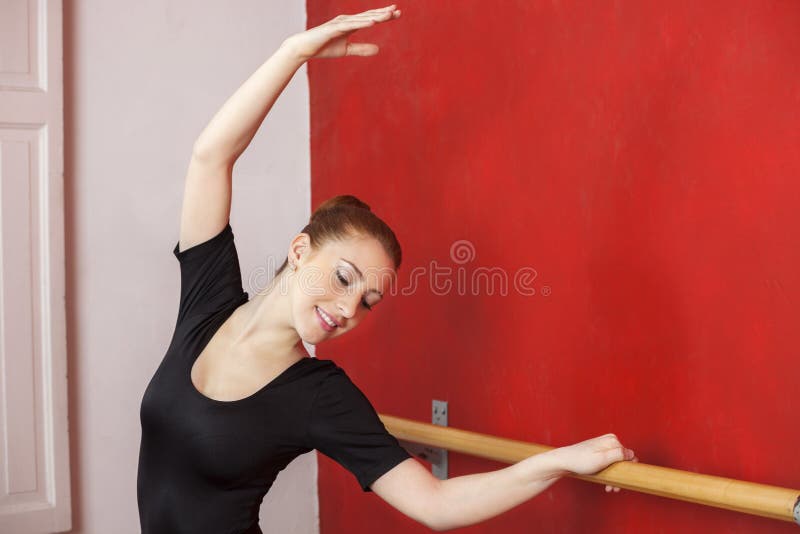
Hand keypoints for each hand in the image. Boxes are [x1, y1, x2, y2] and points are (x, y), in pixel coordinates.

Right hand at [280, 5, 400, 61]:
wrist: (304, 48)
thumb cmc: (323, 47)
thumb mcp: (346, 50)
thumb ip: (361, 49)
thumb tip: (378, 49)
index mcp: (350, 24)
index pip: (371, 19)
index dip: (384, 16)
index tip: (397, 14)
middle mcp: (347, 20)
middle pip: (369, 16)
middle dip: (383, 13)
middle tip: (398, 10)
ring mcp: (340, 23)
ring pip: (362, 19)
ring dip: (376, 17)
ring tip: (389, 15)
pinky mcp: (334, 29)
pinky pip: (350, 26)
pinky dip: (362, 23)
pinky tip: (373, 22)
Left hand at [554, 433, 637, 493]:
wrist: (564, 461)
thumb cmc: (581, 460)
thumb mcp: (602, 459)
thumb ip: (618, 455)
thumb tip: (631, 453)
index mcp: (612, 440)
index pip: (630, 456)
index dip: (628, 470)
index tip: (622, 480)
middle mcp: (609, 441)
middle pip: (623, 461)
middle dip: (620, 476)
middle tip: (615, 487)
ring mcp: (604, 447)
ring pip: (616, 464)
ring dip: (615, 477)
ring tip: (610, 488)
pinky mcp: (599, 453)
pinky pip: (609, 464)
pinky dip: (609, 474)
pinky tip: (606, 483)